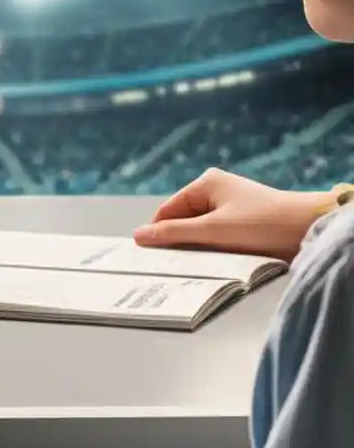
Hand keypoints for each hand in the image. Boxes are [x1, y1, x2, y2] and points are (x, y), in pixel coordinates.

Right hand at [133, 168, 327, 260]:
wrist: (309, 228)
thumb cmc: (262, 224)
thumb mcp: (212, 230)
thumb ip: (173, 233)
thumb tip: (138, 235)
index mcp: (205, 183)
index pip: (167, 210)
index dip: (158, 232)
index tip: (150, 257)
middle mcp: (216, 191)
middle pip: (182, 220)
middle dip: (178, 241)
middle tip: (172, 264)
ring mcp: (230, 206)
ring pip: (199, 230)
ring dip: (197, 247)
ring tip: (195, 263)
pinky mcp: (243, 222)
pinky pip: (216, 235)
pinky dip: (212, 248)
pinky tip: (213, 261)